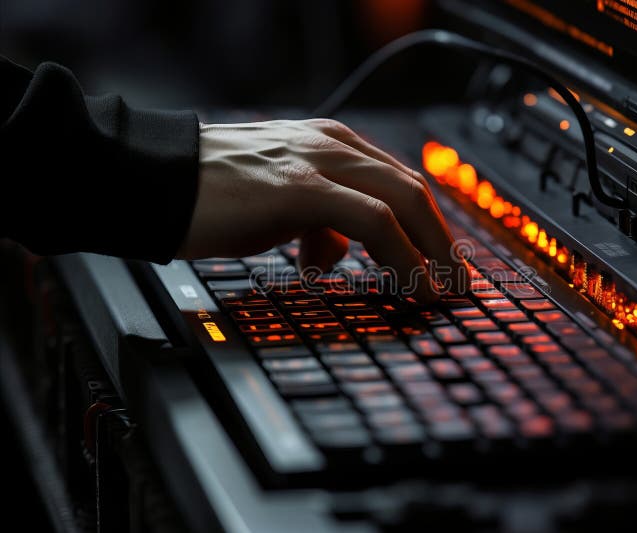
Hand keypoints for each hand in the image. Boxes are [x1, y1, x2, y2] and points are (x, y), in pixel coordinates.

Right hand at [178, 119, 467, 302]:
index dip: (427, 224)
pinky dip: (404, 257)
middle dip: (443, 240)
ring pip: (404, 201)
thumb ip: (312, 223)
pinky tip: (412, 286)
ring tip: (443, 292)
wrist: (151, 182)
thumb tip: (331, 256)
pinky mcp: (302, 187)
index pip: (398, 181)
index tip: (442, 261)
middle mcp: (331, 145)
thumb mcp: (275, 206)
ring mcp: (318, 162)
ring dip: (433, 252)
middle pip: (414, 189)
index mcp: (327, 144)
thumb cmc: (207, 196)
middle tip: (459, 281)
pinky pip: (376, 222)